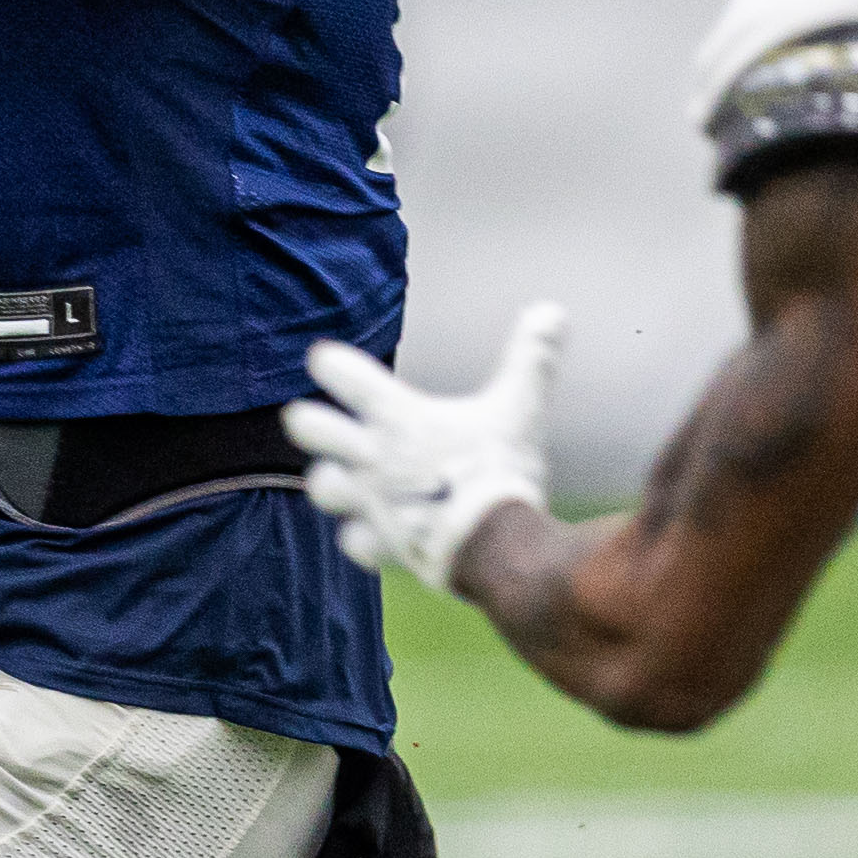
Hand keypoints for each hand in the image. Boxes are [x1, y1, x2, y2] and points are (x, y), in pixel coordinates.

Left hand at [283, 303, 567, 588]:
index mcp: (399, 417)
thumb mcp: (522, 408)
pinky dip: (361, 538)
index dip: (330, 363)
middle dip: (307, 423)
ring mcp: (373, 503)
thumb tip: (552, 311)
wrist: (497, 546)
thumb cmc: (503, 471)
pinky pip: (354, 541)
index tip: (322, 360)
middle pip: (309, 429)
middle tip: (304, 419)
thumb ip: (532, 358)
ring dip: (330, 482)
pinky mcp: (383, 545)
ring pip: (323, 487)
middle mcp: (373, 457)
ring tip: (339, 480)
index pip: (343, 374)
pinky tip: (372, 534)